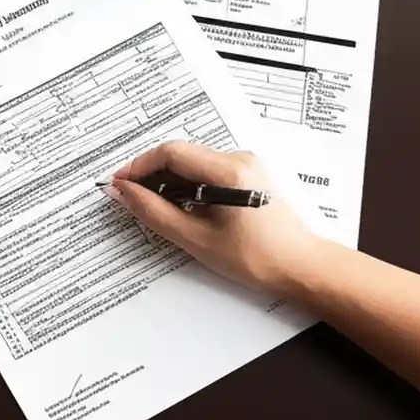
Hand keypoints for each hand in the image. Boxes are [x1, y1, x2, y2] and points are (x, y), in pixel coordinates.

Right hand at [108, 141, 320, 294]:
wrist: (301, 267)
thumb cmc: (255, 258)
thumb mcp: (195, 238)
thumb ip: (153, 212)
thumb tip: (123, 192)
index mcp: (228, 171)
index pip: (170, 153)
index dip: (138, 166)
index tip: (118, 185)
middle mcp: (238, 159)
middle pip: (179, 154)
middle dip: (150, 174)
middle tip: (129, 197)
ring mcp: (245, 165)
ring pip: (191, 162)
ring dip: (167, 180)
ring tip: (153, 207)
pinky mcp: (247, 175)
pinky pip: (205, 171)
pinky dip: (185, 185)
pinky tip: (178, 207)